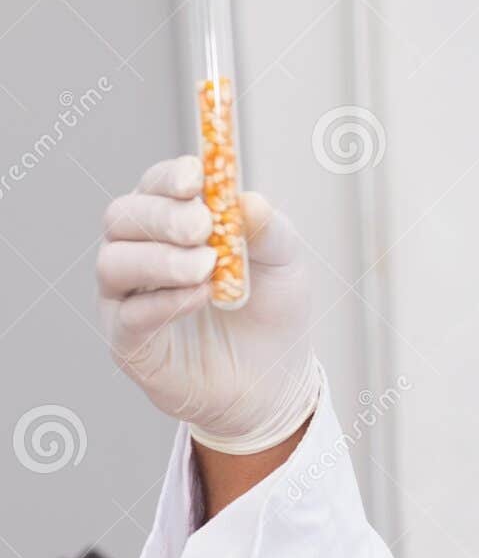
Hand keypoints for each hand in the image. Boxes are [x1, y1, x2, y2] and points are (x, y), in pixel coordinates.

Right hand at [97, 156, 318, 452]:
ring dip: (161, 259)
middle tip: (203, 227)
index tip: (196, 177)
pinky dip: (164, 302)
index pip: (154, 186)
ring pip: (114, 263)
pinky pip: (129, 315)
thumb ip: (269, 230)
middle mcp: (141, 253)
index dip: (169, 177)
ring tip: (207, 268)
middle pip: (122, 217)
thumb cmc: (272, 311)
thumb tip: (247, 199)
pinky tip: (200, 297)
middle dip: (162, 216)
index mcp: (173, 223)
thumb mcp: (285, 265)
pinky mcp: (129, 343)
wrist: (275, 380)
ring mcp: (128, 298)